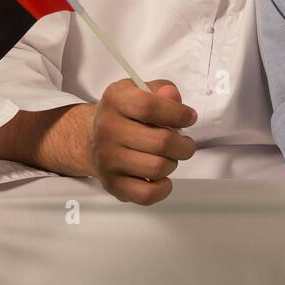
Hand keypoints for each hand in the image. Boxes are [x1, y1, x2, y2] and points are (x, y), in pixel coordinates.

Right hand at [90, 78, 197, 204]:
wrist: (94, 137)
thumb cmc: (126, 114)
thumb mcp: (141, 90)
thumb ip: (162, 89)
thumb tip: (172, 96)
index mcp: (116, 100)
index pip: (149, 106)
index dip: (178, 113)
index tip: (190, 117)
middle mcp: (107, 129)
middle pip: (161, 142)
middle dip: (184, 144)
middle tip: (184, 143)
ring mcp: (107, 159)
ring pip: (158, 168)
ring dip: (173, 163)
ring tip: (169, 157)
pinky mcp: (112, 184)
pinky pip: (146, 194)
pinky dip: (163, 188)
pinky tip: (162, 177)